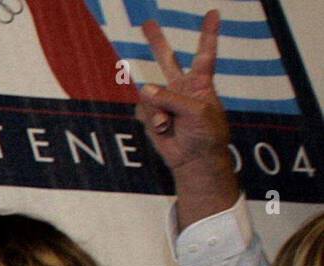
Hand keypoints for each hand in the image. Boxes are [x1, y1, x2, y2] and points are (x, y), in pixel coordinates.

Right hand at [135, 9, 239, 228]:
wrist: (193, 160)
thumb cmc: (205, 135)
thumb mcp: (196, 111)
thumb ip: (170, 97)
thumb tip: (143, 88)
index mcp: (200, 83)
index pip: (205, 54)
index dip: (208, 33)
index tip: (214, 13)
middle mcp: (180, 88)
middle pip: (166, 60)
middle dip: (156, 41)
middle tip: (147, 23)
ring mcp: (163, 102)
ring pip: (148, 93)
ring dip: (156, 110)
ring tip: (167, 125)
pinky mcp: (150, 116)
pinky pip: (142, 110)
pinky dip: (150, 119)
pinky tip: (161, 128)